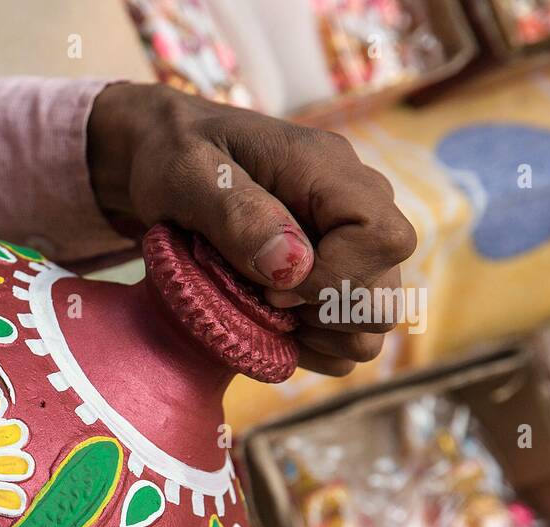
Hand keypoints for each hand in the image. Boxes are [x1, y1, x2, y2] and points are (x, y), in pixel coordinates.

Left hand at [87, 83, 417, 375]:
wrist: (164, 156)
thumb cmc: (171, 158)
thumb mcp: (184, 172)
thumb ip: (235, 212)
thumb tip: (292, 266)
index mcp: (328, 171)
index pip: (383, 238)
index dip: (332, 279)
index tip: (269, 289)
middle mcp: (354, 208)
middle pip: (385, 293)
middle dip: (322, 315)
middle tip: (261, 301)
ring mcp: (349, 247)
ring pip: (373, 322)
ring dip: (319, 336)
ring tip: (263, 313)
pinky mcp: (331, 279)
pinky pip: (349, 339)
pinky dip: (312, 348)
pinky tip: (269, 328)